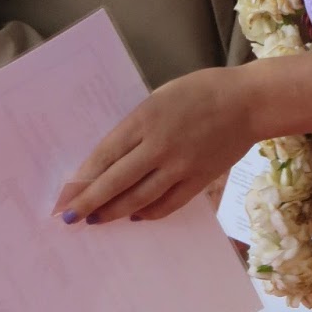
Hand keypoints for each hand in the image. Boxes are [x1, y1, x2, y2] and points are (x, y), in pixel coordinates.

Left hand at [53, 67, 258, 223]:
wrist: (247, 102)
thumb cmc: (200, 91)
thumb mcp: (159, 98)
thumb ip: (136, 127)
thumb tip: (111, 158)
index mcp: (144, 119)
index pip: (104, 156)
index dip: (81, 180)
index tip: (64, 196)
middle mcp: (159, 146)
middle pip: (115, 182)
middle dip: (88, 203)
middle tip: (69, 218)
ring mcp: (180, 166)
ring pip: (138, 198)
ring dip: (114, 212)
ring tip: (97, 220)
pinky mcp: (199, 180)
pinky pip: (167, 204)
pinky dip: (148, 214)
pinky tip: (135, 216)